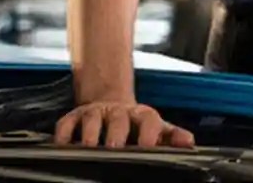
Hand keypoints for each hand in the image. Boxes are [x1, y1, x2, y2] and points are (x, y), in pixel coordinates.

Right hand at [53, 100, 195, 147]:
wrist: (111, 105)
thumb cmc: (136, 124)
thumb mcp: (157, 128)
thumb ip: (172, 135)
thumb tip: (189, 143)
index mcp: (141, 115)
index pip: (148, 120)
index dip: (149, 132)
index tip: (147, 145)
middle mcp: (118, 112)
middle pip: (118, 119)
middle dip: (116, 133)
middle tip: (115, 147)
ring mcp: (95, 113)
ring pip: (91, 120)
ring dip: (89, 134)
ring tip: (88, 147)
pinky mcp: (74, 118)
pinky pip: (65, 125)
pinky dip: (63, 136)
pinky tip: (63, 146)